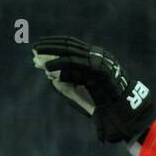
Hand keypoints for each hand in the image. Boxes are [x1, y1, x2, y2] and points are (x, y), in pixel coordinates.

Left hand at [31, 37, 155, 143]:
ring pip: (71, 53)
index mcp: (94, 57)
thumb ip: (67, 83)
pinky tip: (48, 69)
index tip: (40, 46)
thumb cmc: (101, 103)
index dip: (55, 44)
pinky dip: (61, 66)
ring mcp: (99, 62)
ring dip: (53, 54)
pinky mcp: (99, 70)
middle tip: (35, 47)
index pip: (71, 44)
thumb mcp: (80, 91)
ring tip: (37, 58)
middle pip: (69, 45)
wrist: (121, 111)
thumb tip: (50, 77)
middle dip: (51, 46)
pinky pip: (76, 65)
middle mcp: (96, 56)